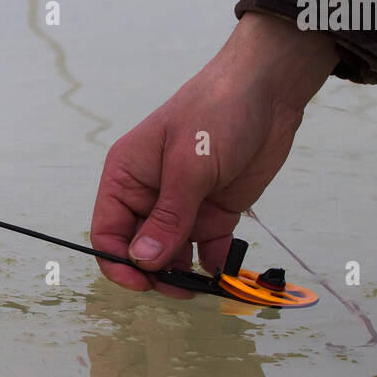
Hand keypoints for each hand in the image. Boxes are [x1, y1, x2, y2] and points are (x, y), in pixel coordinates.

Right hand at [90, 12, 337, 296]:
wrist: (269, 90)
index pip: (108, 232)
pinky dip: (212, 266)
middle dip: (154, 273)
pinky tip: (223, 272)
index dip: (119, 262)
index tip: (142, 283)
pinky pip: (206, 250)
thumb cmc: (216, 112)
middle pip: (139, 250)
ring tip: (200, 285)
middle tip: (179, 286)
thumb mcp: (189, 166)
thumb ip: (168, 217)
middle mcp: (148, 196)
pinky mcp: (214, 212)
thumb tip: (142, 261)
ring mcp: (182, 206)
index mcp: (125, 177)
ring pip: (171, 256)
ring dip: (182, 275)